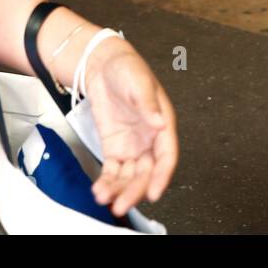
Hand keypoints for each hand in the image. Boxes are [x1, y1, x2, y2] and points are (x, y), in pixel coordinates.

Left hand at [83, 39, 177, 217]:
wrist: (102, 64)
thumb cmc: (127, 68)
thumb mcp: (138, 82)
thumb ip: (148, 104)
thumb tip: (159, 123)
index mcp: (163, 123)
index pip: (166, 156)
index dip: (162, 176)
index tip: (154, 192)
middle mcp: (150, 139)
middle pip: (147, 172)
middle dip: (135, 190)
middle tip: (121, 204)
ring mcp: (132, 145)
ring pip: (130, 175)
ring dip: (120, 189)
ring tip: (104, 197)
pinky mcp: (115, 147)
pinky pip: (114, 170)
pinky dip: (108, 181)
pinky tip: (100, 189)